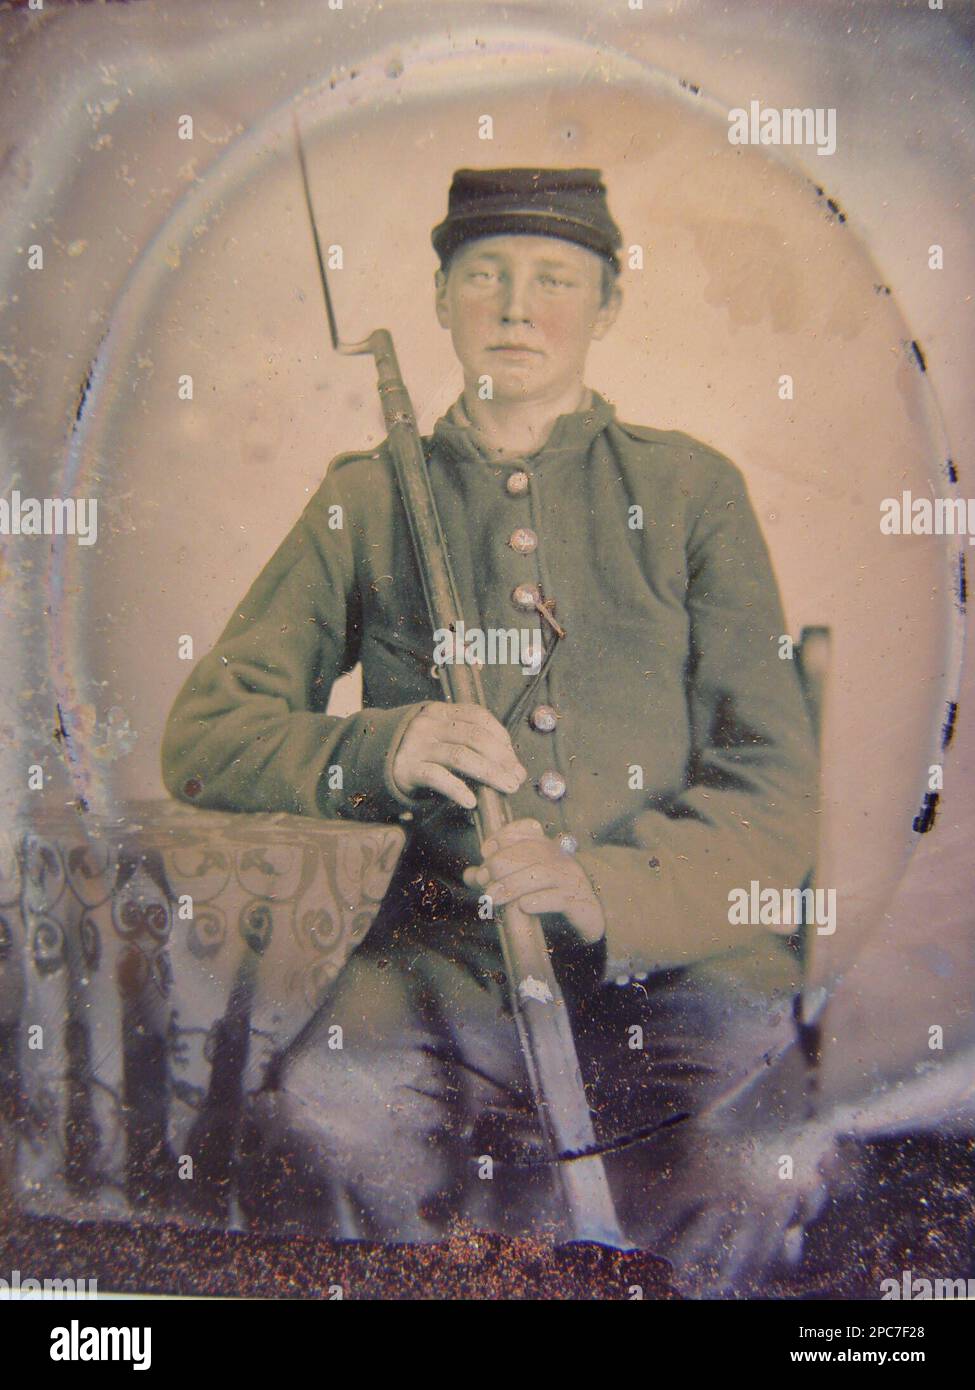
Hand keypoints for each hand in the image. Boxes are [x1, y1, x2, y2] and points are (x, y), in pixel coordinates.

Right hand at [391, 702, 526, 809]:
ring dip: (489, 773)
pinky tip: (471, 801)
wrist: (377, 761)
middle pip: (474, 737)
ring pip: (460, 756)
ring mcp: (417, 745)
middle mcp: (429, 724)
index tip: (514, 758)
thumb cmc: (421, 752)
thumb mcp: (442, 737)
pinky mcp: (407, 768)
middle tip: (517, 778)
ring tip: (506, 787)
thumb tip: (511, 766)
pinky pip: (437, 777)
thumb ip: (470, 743)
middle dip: (501, 758)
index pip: (478, 716)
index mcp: (441, 711)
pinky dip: (457, 789)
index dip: (501, 736)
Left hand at [462, 818, 604, 943]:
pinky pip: (559, 898)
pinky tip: (523, 906)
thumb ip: (496, 878)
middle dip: (500, 864)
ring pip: (540, 874)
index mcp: (547, 848)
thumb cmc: (552, 897)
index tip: (485, 851)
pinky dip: (540, 900)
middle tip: (482, 881)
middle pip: (528, 852)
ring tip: (492, 898)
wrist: (589, 918)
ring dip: (512, 885)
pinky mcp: (579, 902)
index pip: (526, 830)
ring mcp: (572, 879)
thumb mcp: (523, 884)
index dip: (503, 837)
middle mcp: (560, 859)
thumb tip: (469, 875)